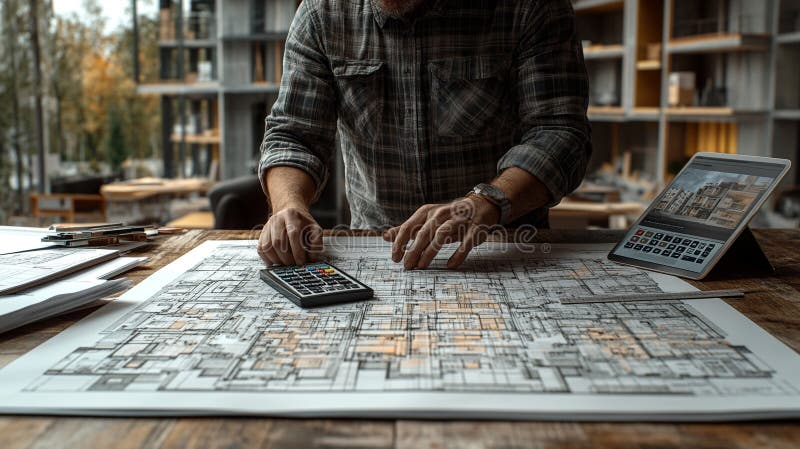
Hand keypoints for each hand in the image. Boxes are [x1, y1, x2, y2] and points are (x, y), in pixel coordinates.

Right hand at [258, 204, 322, 265]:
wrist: (290, 211)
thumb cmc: (303, 223)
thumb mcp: (315, 228)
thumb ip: (316, 242)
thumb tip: (311, 257)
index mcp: (291, 215)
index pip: (293, 234)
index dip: (297, 250)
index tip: (301, 262)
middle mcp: (277, 219)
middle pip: (278, 241)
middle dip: (286, 257)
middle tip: (293, 265)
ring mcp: (267, 226)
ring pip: (267, 246)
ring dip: (277, 259)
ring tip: (285, 264)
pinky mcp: (262, 233)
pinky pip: (261, 248)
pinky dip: (267, 258)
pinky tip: (276, 262)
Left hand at [383, 196, 500, 269]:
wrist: (479, 206)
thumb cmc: (447, 217)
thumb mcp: (425, 220)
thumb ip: (407, 229)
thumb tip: (385, 236)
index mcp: (427, 212)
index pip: (408, 227)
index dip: (399, 243)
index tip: (395, 259)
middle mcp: (442, 214)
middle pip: (424, 232)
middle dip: (413, 250)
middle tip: (407, 266)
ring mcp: (459, 220)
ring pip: (442, 235)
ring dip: (430, 252)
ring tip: (422, 266)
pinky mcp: (474, 228)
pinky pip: (465, 242)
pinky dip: (458, 254)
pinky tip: (450, 265)